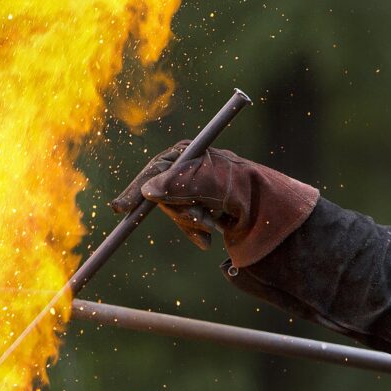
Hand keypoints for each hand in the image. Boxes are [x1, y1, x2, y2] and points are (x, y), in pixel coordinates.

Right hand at [109, 143, 318, 266]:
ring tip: (215, 224)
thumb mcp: (210, 183)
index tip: (120, 209)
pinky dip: (197, 231)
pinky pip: (186, 222)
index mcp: (187, 153)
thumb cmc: (241, 189)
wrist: (270, 210)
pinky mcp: (201, 205)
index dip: (136, 190)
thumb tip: (148, 190)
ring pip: (174, 212)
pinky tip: (210, 237)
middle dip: (181, 212)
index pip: (153, 171)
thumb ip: (179, 184)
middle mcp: (188, 168)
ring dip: (192, 223)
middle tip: (202, 218)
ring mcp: (194, 187)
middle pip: (162, 195)